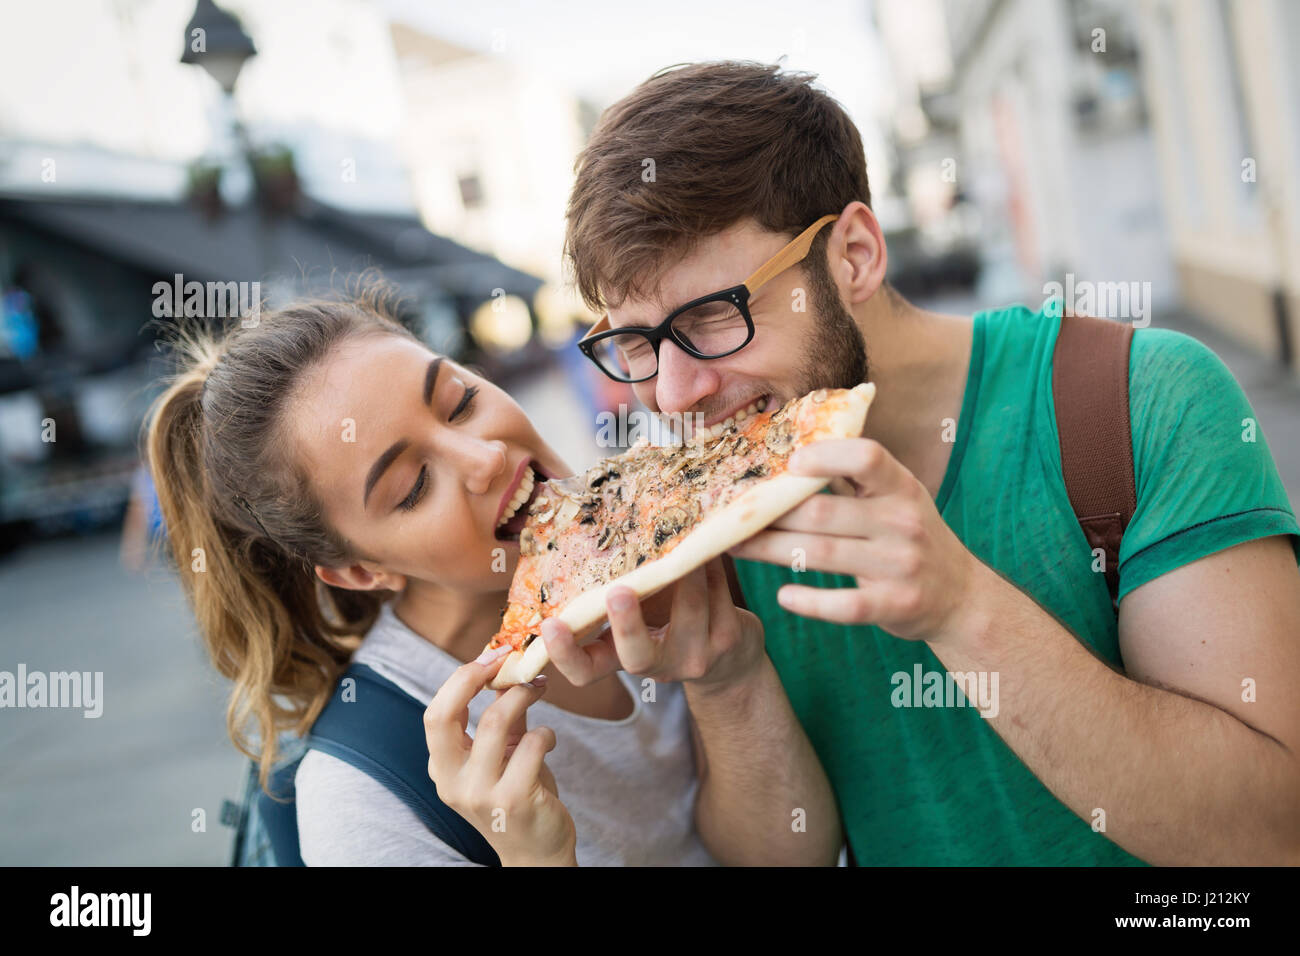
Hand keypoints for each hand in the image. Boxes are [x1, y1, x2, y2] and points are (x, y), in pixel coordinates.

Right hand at [424, 650, 576, 865]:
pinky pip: (532, 745)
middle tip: (507, 661)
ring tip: (539, 689)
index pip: (435, 713)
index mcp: (443, 768)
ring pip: (494, 722)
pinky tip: (550, 738)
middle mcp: (452, 782)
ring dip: (523, 695)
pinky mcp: (514, 800)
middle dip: (474, 677)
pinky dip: (546, 732)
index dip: (461, 679)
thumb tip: (510, 670)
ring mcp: (481, 794)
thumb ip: (502, 718)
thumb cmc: (518, 796)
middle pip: (444, 715)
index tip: (491, 657)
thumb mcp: (501, 756)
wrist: (537, 854)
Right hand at [541, 557, 764, 689]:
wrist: (730, 658)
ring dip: (685, 572)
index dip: (564, 654)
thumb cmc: (666, 622)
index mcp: (621, 658)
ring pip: (690, 610)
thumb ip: (611, 591)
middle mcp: (657, 666)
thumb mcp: (635, 615)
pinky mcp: (728, 638)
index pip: (584, 671)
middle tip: (618, 592)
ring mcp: (695, 655)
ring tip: (680, 538)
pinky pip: (718, 594)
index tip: (548, 625)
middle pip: (637, 656)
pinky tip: (708, 544)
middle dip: (627, 623)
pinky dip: (710, 565)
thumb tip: (577, 533)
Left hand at [727, 438, 987, 642]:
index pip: (867, 457)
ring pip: (821, 555)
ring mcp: (900, 565)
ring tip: (736, 546)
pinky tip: (783, 596)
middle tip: (733, 513)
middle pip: (822, 512)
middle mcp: (903, 522)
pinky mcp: (893, 605)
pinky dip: (809, 601)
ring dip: (770, 550)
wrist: (960, 596)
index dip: (825, 455)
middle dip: (771, 513)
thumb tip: (789, 452)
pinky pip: (843, 604)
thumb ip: (855, 477)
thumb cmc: (911, 536)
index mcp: (902, 487)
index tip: (789, 462)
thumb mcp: (898, 497)